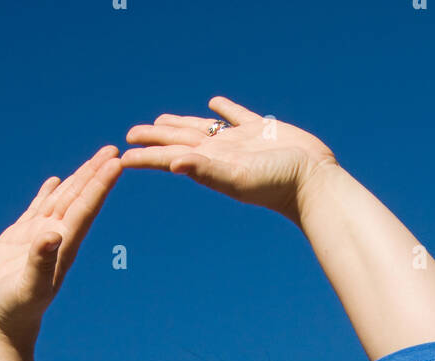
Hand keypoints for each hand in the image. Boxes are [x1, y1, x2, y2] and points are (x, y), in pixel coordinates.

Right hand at [0, 146, 122, 349]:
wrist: (2, 324)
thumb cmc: (15, 310)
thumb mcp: (27, 287)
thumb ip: (40, 261)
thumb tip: (52, 234)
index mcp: (62, 248)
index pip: (84, 210)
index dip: (100, 185)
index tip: (116, 163)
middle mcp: (55, 239)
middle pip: (79, 199)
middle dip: (95, 174)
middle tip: (114, 150)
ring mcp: (39, 238)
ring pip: (62, 200)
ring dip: (78, 179)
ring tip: (95, 159)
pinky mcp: (21, 239)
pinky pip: (39, 209)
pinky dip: (48, 193)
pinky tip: (56, 181)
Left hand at [121, 96, 337, 219]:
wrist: (312, 182)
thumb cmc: (275, 183)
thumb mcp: (237, 179)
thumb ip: (204, 170)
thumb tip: (171, 163)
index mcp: (209, 164)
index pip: (168, 156)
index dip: (145, 154)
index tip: (121, 155)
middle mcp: (221, 153)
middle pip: (179, 140)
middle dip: (155, 137)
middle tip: (131, 133)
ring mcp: (240, 142)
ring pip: (203, 128)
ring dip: (181, 124)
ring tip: (163, 121)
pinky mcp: (260, 131)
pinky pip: (236, 115)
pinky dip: (223, 109)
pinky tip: (215, 103)